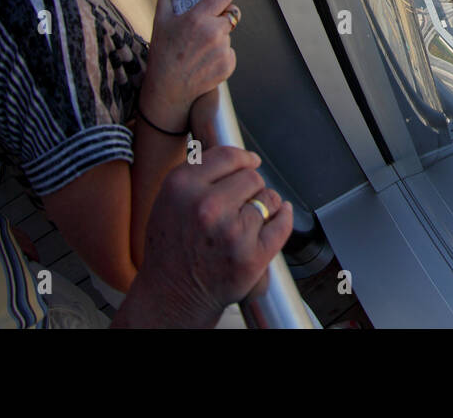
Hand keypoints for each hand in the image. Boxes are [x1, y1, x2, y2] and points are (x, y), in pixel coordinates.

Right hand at [113, 145, 292, 327]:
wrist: (171, 296)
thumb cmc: (172, 248)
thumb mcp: (170, 200)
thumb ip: (201, 174)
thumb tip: (245, 158)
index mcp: (182, 187)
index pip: (229, 155)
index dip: (244, 158)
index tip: (250, 162)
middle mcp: (206, 206)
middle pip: (252, 176)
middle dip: (250, 189)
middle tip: (237, 207)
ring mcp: (231, 232)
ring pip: (269, 199)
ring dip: (264, 207)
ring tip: (244, 224)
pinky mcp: (252, 255)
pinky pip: (282, 223)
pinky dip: (282, 220)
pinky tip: (272, 224)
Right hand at [141, 0, 238, 127]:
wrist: (168, 89)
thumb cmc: (163, 56)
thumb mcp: (159, 23)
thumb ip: (167, 1)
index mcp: (198, 18)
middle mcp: (214, 32)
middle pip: (231, 14)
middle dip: (220, 16)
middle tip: (206, 22)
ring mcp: (223, 49)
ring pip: (228, 34)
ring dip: (218, 37)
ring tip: (199, 47)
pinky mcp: (228, 64)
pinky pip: (229, 51)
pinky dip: (220, 54)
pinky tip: (204, 58)